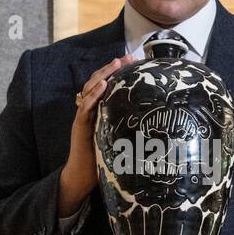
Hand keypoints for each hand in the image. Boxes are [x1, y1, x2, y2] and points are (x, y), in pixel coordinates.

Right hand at [59, 55, 134, 216]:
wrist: (83, 176)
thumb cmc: (103, 158)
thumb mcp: (119, 138)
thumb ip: (129, 126)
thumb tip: (155, 120)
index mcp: (98, 110)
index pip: (106, 84)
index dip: (117, 72)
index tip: (132, 60)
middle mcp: (89, 109)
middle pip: (96, 82)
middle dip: (110, 68)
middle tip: (126, 57)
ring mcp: (83, 116)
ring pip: (89, 89)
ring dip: (102, 75)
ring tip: (115, 65)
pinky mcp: (79, 126)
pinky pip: (84, 107)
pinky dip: (92, 95)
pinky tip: (102, 86)